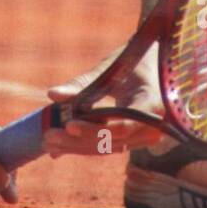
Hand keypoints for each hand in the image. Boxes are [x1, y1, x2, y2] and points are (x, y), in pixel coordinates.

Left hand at [41, 43, 165, 157]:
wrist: (158, 62)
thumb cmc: (135, 58)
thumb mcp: (111, 67)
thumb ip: (83, 83)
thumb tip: (52, 94)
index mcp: (153, 104)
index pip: (122, 126)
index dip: (94, 129)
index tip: (68, 125)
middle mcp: (153, 127)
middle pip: (111, 142)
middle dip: (77, 142)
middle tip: (48, 137)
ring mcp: (145, 136)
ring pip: (107, 148)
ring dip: (77, 147)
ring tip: (49, 142)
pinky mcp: (134, 139)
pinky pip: (108, 146)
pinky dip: (84, 144)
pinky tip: (60, 146)